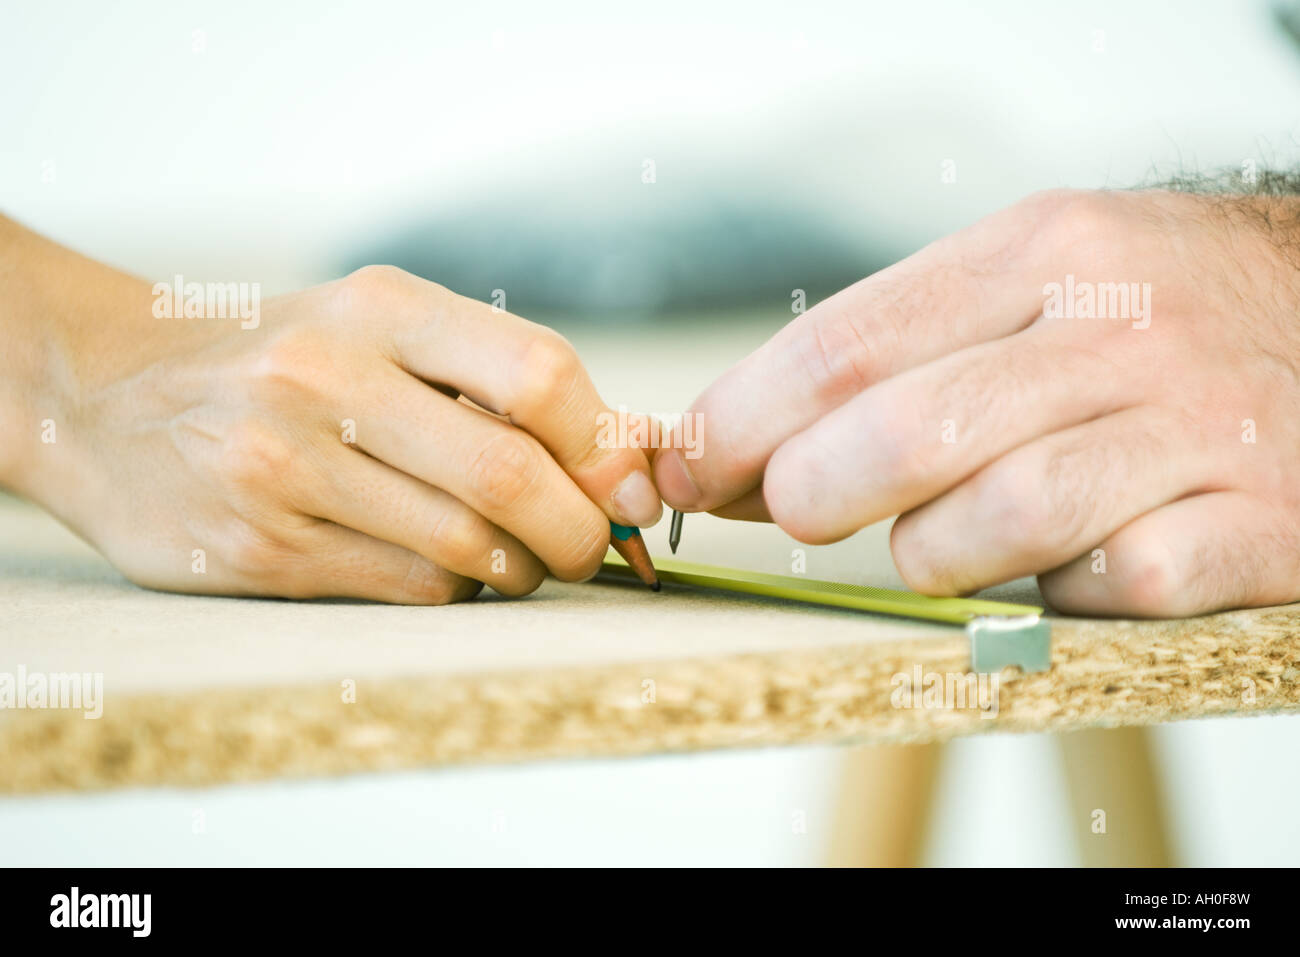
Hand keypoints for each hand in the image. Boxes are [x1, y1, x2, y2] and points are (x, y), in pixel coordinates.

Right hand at [4, 234, 660, 602]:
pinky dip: (459, 588)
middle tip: (594, 546)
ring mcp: (284, 468)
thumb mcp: (378, 329)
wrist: (105, 395)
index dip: (606, 444)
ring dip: (522, 567)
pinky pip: (409, 587)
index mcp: (377, 309)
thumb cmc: (282, 361)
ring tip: (520, 556)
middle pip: (510, 474)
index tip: (632, 489)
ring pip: (466, 547)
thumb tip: (637, 454)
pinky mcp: (260, 549)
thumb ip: (496, 381)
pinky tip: (452, 567)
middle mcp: (327, 380)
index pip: (536, 371)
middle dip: (580, 529)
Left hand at [654, 188, 1299, 616]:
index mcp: (1042, 252)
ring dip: (932, 553)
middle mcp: (1117, 329)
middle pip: (903, 434)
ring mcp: (1195, 427)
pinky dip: (1061, 594)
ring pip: (999, 520)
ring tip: (937, 541)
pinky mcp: (1258, 525)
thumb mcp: (1032, 281)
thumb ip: (895, 354)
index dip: (740, 419)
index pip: (847, 344)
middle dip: (811, 494)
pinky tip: (1067, 563)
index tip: (680, 467)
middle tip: (798, 508)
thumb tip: (730, 444)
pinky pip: (1114, 585)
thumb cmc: (1147, 317)